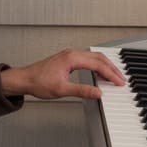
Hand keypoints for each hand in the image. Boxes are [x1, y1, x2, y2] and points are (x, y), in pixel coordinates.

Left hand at [0, 48, 125, 99]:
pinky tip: (100, 74)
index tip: (119, 82)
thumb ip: (81, 91)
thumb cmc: (38, 82)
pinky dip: (98, 66)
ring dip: (106, 66)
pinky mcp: (68, 59)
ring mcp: (70, 55)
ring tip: (114, 77)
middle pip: (98, 58)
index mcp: (71, 58)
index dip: (110, 74)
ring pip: (94, 57)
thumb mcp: (61, 90)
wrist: (25, 79)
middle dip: (112, 68)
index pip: (97, 64)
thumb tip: (97, 93)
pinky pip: (88, 60)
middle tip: (121, 80)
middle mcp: (72, 54)